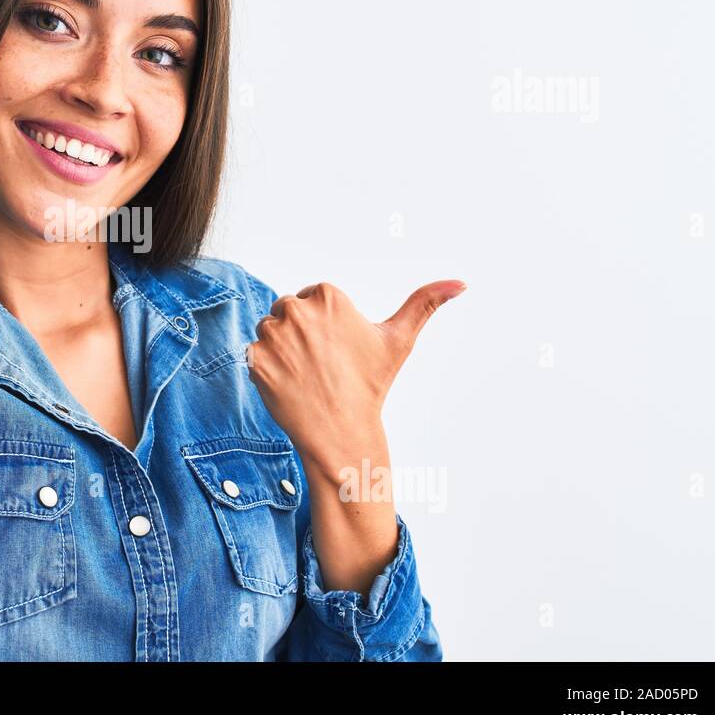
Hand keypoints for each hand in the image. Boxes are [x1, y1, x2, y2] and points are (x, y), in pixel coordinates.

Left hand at [246, 279, 464, 482]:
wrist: (341, 431)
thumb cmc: (370, 385)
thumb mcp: (399, 340)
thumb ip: (425, 304)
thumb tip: (461, 283)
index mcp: (328, 296)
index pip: (311, 298)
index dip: (322, 324)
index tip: (335, 348)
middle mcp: (298, 309)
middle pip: (286, 311)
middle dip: (298, 333)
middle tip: (320, 364)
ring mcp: (273, 334)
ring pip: (268, 331)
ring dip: (280, 349)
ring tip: (305, 374)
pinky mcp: (254, 358)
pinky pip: (254, 354)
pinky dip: (266, 369)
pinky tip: (288, 384)